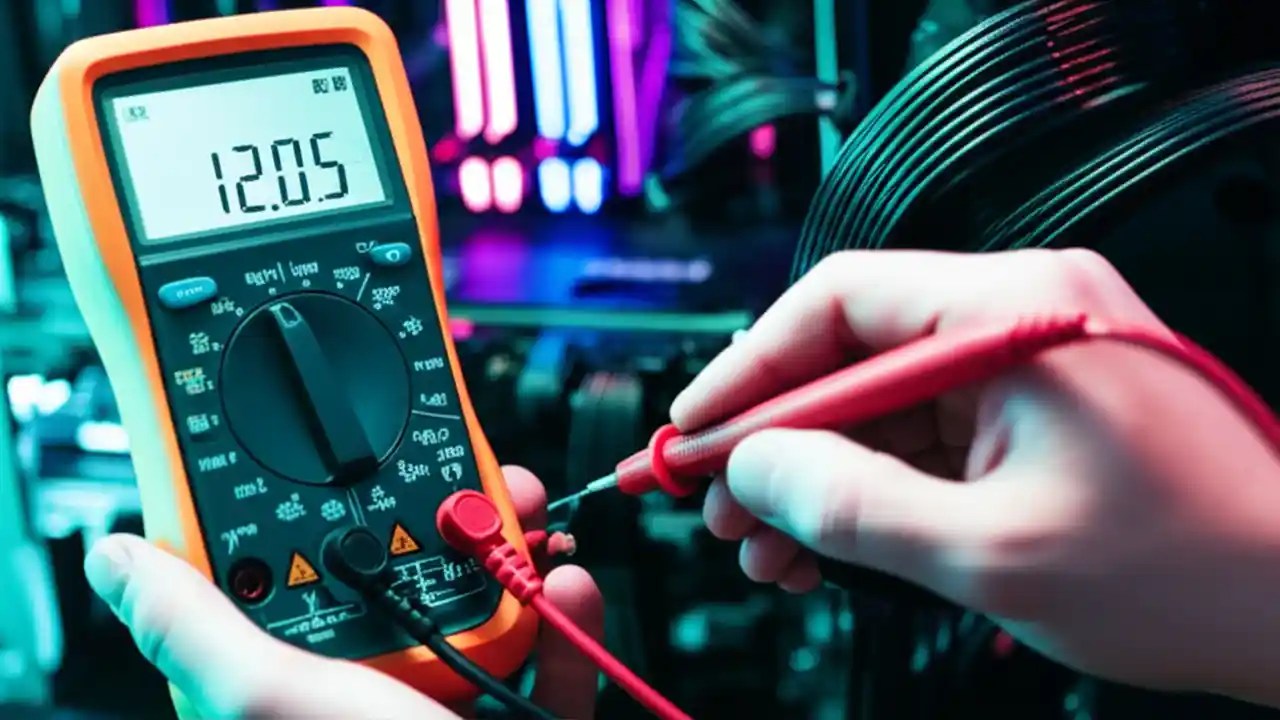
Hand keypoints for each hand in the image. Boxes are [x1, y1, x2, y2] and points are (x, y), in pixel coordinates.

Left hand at [83, 466, 601, 718]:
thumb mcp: (275, 703)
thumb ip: (197, 630)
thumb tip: (116, 561)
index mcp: (289, 692)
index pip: (283, 581)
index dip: (311, 513)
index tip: (346, 466)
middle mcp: (362, 699)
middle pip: (399, 576)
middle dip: (443, 521)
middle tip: (470, 486)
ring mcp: (442, 712)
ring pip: (480, 607)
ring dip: (515, 559)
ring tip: (528, 528)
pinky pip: (542, 659)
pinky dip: (563, 624)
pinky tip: (566, 595)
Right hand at [672, 248, 1279, 705]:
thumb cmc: (1187, 574)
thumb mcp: (986, 551)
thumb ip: (848, 503)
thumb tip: (753, 466)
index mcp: (1017, 311)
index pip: (839, 302)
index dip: (749, 367)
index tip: (693, 428)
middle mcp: (1023, 314)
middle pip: (853, 354)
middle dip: (776, 437)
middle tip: (719, 504)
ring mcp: (1031, 361)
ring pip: (882, 402)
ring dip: (818, 474)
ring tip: (770, 547)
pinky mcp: (1037, 409)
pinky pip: (926, 434)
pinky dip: (871, 487)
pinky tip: (828, 544)